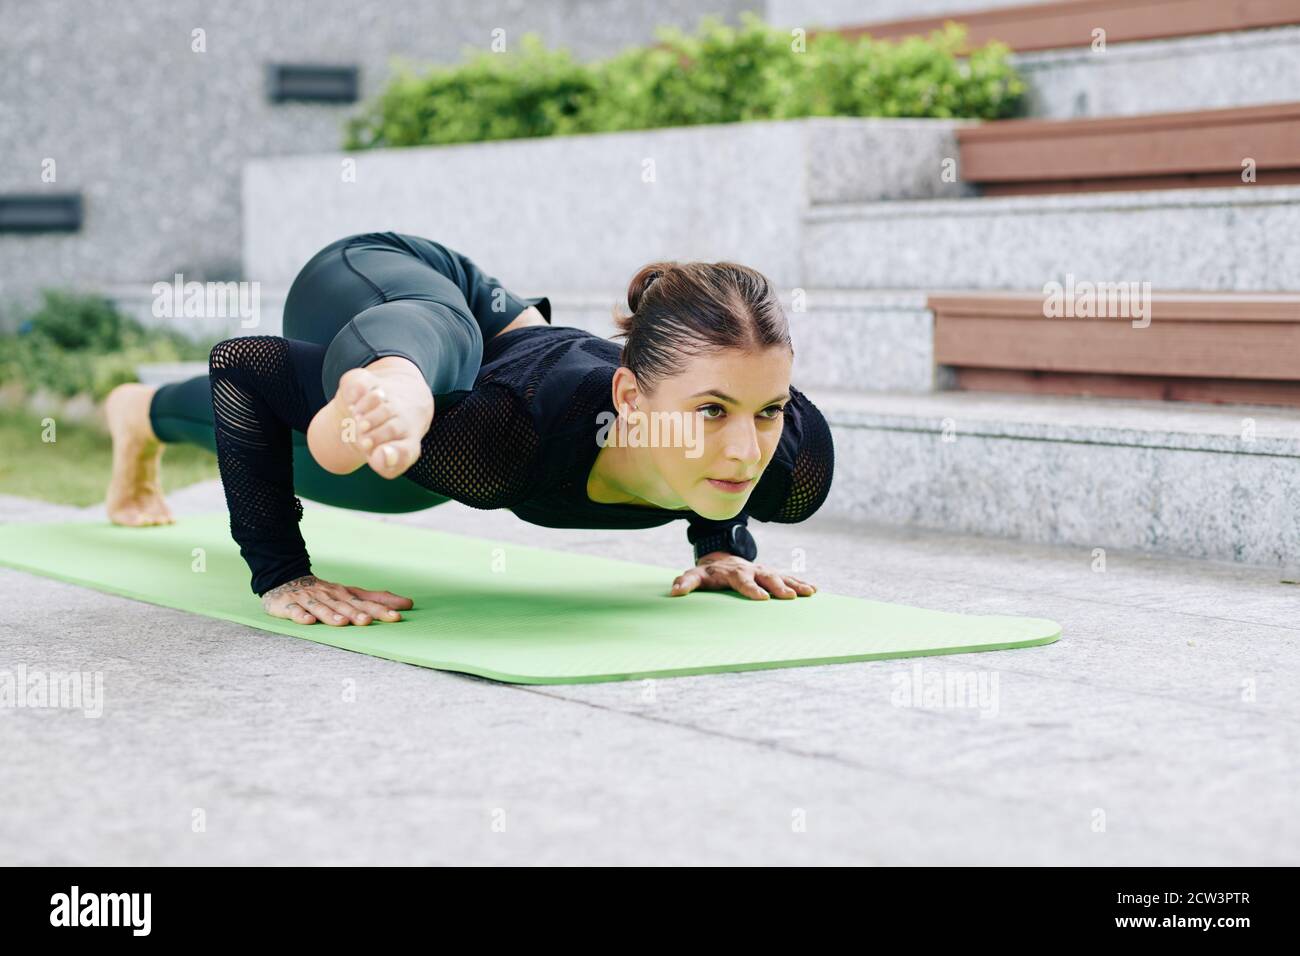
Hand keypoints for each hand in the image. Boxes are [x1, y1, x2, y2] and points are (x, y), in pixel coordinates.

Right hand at [261, 574, 413, 624]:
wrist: (287, 580)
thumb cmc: (327, 592)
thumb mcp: (353, 594)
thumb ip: (378, 600)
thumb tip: (408, 604)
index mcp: (345, 595)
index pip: (366, 603)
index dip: (380, 610)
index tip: (396, 616)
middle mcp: (329, 597)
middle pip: (345, 606)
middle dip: (357, 614)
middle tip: (369, 621)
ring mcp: (309, 601)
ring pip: (321, 608)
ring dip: (331, 615)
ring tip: (342, 622)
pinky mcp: (289, 606)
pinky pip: (294, 611)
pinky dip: (301, 616)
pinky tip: (308, 621)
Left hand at [669, 552, 816, 599]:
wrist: (722, 558)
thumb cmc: (709, 572)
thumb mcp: (695, 575)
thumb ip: (685, 582)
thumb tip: (674, 593)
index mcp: (733, 572)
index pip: (742, 581)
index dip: (751, 589)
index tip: (762, 599)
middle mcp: (751, 570)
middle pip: (765, 577)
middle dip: (777, 586)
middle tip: (789, 596)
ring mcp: (763, 571)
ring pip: (780, 576)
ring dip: (794, 584)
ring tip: (808, 593)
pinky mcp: (771, 573)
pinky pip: (788, 577)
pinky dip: (800, 582)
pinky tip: (813, 590)